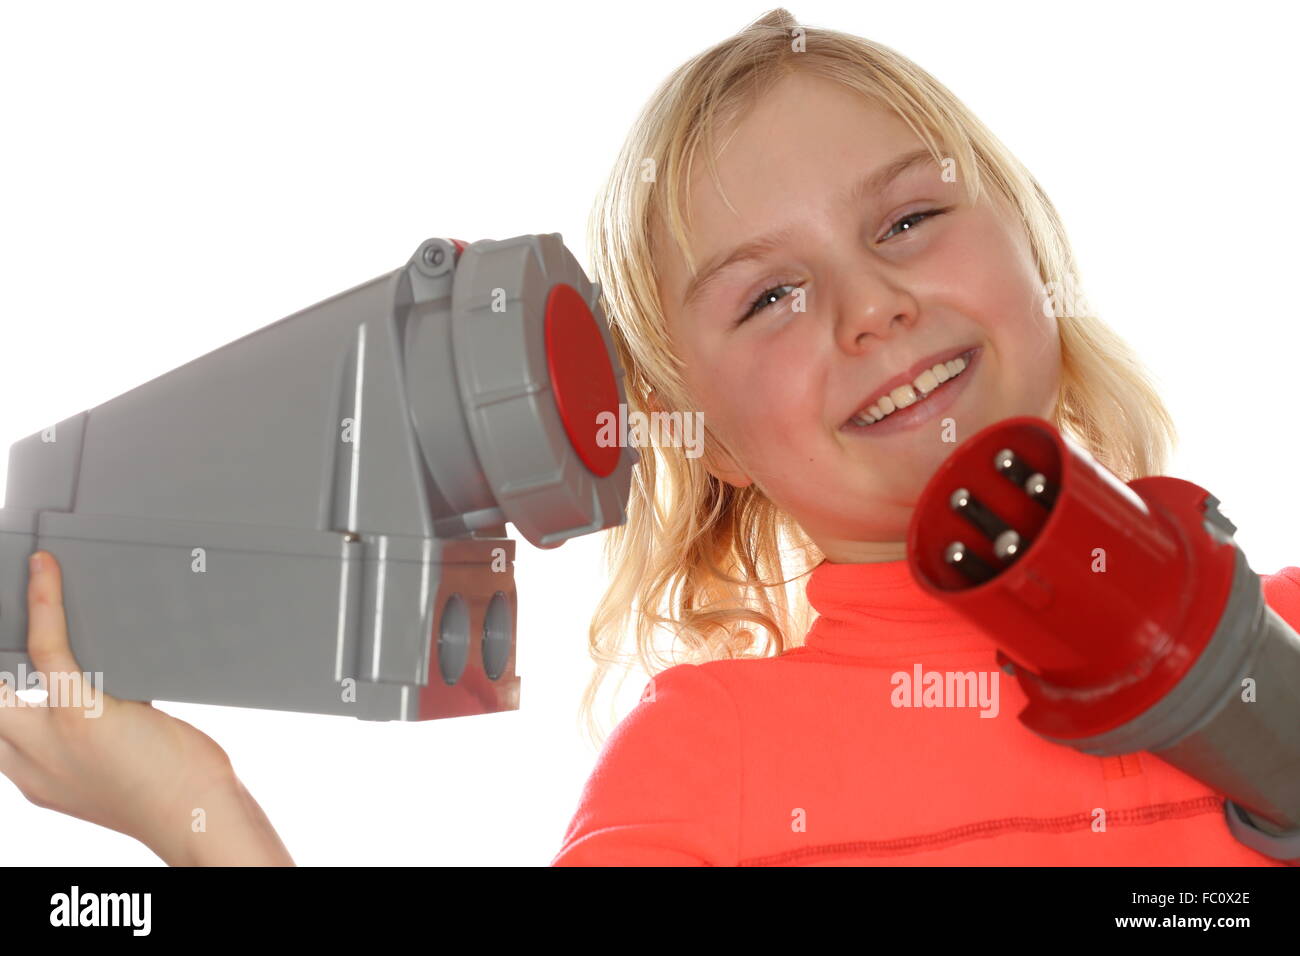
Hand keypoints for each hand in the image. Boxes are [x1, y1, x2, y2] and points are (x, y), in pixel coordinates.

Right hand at [0, 550, 292, 864]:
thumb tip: (107, 682)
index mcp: (36, 779)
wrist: (199, 818)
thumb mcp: (121, 759)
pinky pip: (47, 649)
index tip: (1, 672)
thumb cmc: (177, 790)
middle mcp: (31, 764)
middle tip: (2, 624)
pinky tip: (45, 573)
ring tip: (24, 583)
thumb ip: (98, 725)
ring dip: (12, 627)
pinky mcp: (79, 715)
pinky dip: (44, 604)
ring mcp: (50, 739)